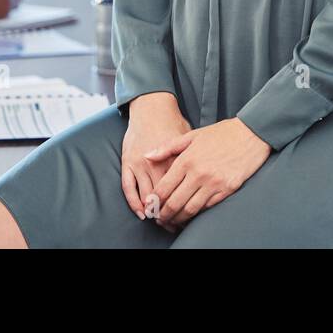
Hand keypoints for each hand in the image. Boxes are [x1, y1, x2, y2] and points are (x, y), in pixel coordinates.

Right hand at [120, 93, 190, 226]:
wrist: (151, 107)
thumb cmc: (173, 122)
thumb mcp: (189, 140)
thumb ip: (193, 159)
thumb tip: (204, 176)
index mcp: (174, 160)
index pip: (179, 190)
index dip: (183, 205)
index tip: (187, 217)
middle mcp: (156, 164)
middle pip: (163, 197)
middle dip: (168, 214)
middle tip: (173, 224)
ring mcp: (139, 164)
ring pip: (146, 195)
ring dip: (152, 212)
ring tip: (159, 221)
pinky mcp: (127, 162)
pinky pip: (128, 187)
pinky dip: (133, 202)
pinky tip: (140, 212)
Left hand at [146, 118, 270, 229]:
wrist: (252, 133)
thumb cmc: (222, 133)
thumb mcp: (193, 135)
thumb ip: (167, 147)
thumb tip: (147, 156)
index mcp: (187, 160)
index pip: (164, 188)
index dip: (154, 202)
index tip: (151, 207)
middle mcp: (199, 173)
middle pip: (174, 203)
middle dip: (164, 215)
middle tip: (160, 219)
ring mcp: (214, 183)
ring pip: (190, 209)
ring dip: (179, 219)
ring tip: (173, 221)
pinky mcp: (227, 189)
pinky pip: (208, 207)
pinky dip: (198, 213)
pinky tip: (192, 214)